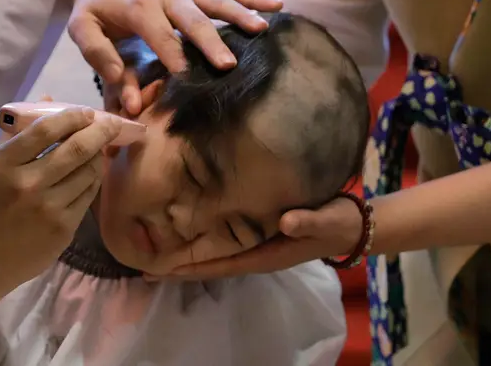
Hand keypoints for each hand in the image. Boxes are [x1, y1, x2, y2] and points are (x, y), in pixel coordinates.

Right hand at [0, 107, 121, 295]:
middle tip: (111, 122)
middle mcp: (29, 184)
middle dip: (100, 131)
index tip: (85, 112)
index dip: (72, 116)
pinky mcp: (64, 228)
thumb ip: (20, 136)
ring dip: (99, 156)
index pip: (47, 130)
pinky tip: (92, 172)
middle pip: (77, 148)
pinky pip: (88, 195)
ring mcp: (49, 208)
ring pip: (88, 172)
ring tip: (100, 148)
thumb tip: (51, 102)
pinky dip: (94, 179)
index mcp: (5, 164)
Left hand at [61, 0, 282, 114]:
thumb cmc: (93, 5)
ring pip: (216, 2)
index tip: (187, 79)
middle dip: (210, 42)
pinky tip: (276, 6)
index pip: (159, 35)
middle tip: (228, 65)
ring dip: (240, 15)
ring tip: (262, 30)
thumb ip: (99, 56)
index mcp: (138, 6)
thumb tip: (123, 89)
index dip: (172, 57)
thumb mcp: (82, 29)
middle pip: (192, 20)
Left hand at [149, 195, 364, 279]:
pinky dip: (198, 241)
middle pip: (208, 264)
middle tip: (141, 268)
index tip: (161, 268)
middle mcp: (253, 254)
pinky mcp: (254, 233)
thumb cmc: (336, 222)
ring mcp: (253, 245)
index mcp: (264, 256)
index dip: (191, 268)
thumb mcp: (325, 221)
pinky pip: (220, 241)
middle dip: (177, 267)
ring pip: (212, 254)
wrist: (349, 223)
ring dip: (184, 256)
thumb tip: (286, 221)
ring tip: (153, 254)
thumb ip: (307, 221)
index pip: (219, 265)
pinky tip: (181, 234)